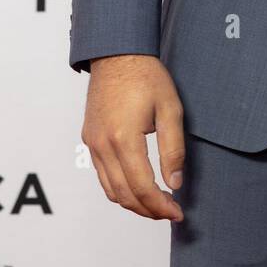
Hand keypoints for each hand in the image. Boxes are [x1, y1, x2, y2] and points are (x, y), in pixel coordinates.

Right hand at [81, 54, 185, 220]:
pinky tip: (137, 187)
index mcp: (124, 138)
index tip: (178, 212)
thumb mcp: (170, 109)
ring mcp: (92, 144)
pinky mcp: (89, 139)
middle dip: (149, 210)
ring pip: (110, 190)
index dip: (161, 206)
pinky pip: (102, 175)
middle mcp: (103, 145)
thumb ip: (173, 149)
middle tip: (170, 212)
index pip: (143, 187)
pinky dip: (119, 189)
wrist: (117, 54)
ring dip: (133, 203)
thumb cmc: (146, 76)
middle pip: (124, 195)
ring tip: (156, 204)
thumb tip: (174, 183)